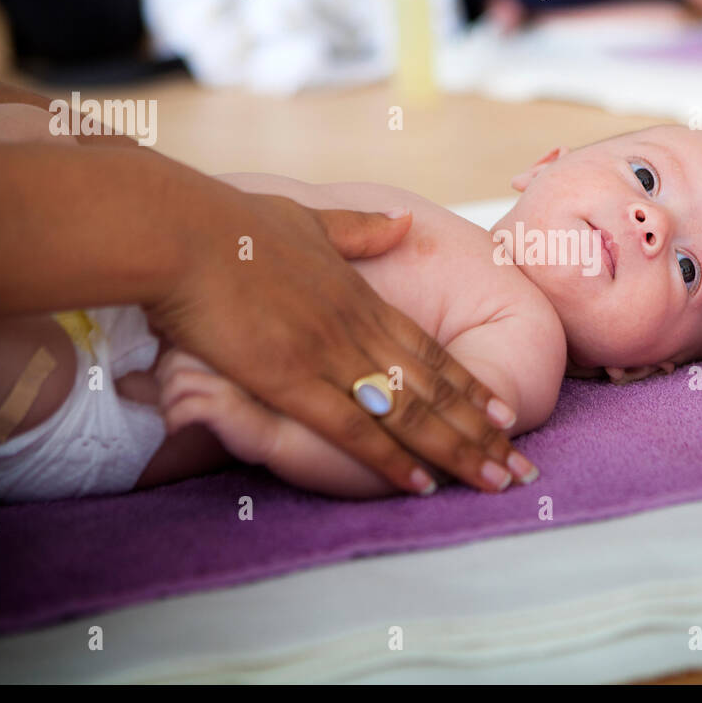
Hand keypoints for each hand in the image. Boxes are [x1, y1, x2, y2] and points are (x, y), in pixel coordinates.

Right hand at [145, 182, 528, 494]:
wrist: (185, 234)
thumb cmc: (233, 227)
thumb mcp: (308, 220)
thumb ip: (358, 230)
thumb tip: (405, 220)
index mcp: (360, 296)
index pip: (428, 351)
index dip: (467, 386)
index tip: (500, 412)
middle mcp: (357, 328)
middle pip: (434, 387)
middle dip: (478, 430)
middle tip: (516, 462)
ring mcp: (330, 354)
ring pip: (409, 411)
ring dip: (453, 451)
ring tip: (492, 479)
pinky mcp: (293, 378)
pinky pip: (354, 428)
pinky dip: (392, 457)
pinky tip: (422, 482)